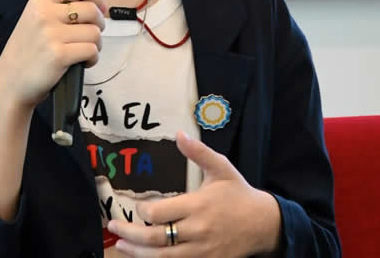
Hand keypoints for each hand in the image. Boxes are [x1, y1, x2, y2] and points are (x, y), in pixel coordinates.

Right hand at [0, 0, 106, 109]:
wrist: (9, 83)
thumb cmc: (26, 54)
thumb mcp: (33, 19)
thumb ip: (57, 8)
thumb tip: (94, 4)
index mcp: (39, 1)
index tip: (101, 8)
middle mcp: (44, 14)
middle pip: (92, 10)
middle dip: (99, 24)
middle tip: (92, 35)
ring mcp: (51, 34)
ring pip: (95, 32)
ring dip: (96, 44)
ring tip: (84, 52)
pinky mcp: (59, 55)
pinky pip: (92, 50)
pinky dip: (92, 58)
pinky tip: (83, 63)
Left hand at [108, 132, 280, 257]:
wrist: (265, 225)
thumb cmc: (239, 194)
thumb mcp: (221, 168)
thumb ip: (198, 152)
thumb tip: (179, 134)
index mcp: (198, 206)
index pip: (159, 213)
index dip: (143, 211)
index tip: (138, 206)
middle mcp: (197, 231)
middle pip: (155, 238)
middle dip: (130, 234)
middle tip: (114, 228)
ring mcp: (201, 251)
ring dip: (138, 253)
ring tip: (120, 247)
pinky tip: (144, 257)